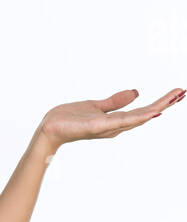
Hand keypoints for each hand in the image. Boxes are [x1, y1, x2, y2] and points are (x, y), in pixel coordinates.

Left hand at [39, 86, 184, 149]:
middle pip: (145, 115)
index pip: (144, 111)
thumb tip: (137, 92)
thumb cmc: (69, 119)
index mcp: (116, 121)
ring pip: (137, 118)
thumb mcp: (97, 106)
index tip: (178, 92)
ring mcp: (107, 127)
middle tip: (183, 92)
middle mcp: (115, 127)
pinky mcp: (97, 126)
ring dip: (156, 108)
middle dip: (165, 104)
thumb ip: (116, 101)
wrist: (48, 129)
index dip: (161, 102)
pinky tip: (149, 113)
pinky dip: (135, 118)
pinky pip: (119, 121)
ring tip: (173, 98)